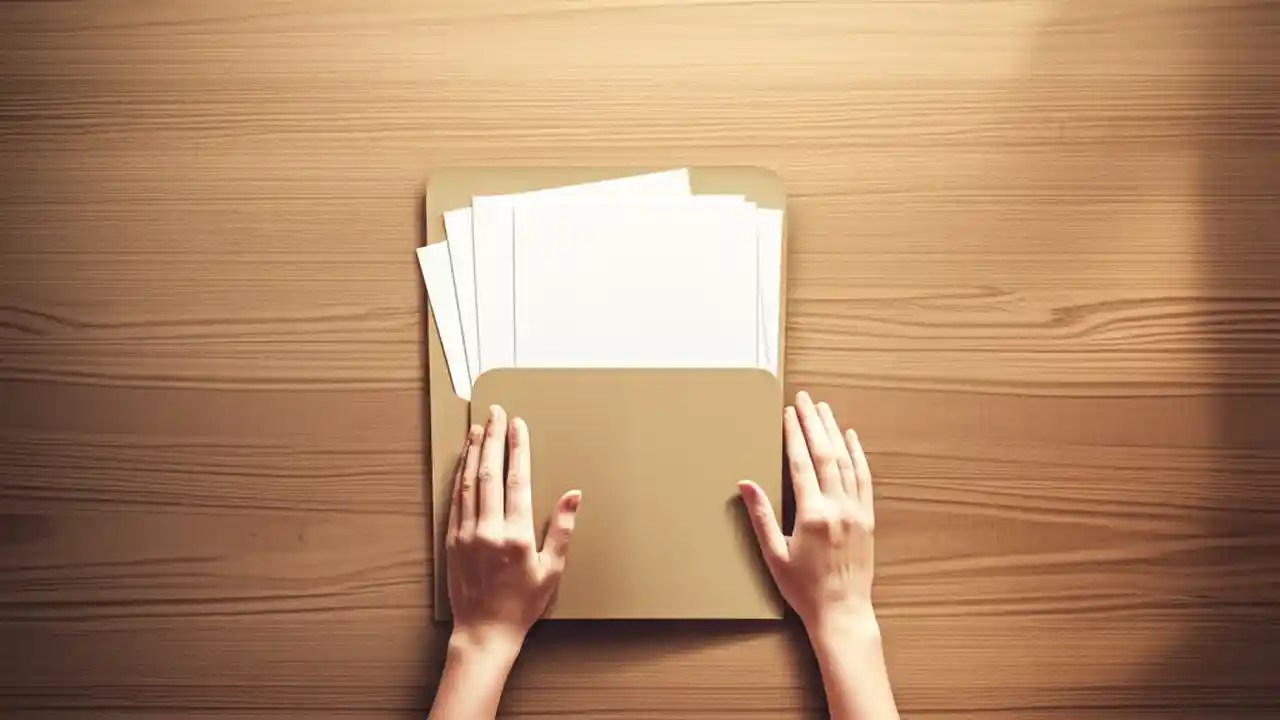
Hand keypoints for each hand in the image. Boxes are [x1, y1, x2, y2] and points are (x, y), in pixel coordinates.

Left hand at [445, 406, 581, 653]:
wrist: (485, 630)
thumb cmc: (523, 603)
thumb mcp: (552, 568)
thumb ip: (562, 528)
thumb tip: (573, 495)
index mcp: (516, 535)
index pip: (517, 479)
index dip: (518, 448)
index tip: (518, 424)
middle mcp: (488, 529)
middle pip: (490, 472)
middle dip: (493, 438)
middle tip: (495, 412)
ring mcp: (466, 534)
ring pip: (468, 481)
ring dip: (472, 451)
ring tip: (477, 427)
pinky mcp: (451, 541)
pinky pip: (455, 499)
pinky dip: (459, 475)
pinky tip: (462, 460)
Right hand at [738, 391, 877, 635]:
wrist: (842, 612)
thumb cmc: (804, 589)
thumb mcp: (774, 555)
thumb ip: (761, 516)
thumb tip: (746, 484)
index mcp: (812, 515)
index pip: (801, 463)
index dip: (793, 435)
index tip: (788, 413)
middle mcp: (838, 508)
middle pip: (825, 454)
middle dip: (813, 422)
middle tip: (804, 399)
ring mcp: (856, 511)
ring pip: (846, 461)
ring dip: (834, 431)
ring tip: (824, 409)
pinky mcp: (868, 518)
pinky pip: (864, 478)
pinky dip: (858, 454)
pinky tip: (850, 438)